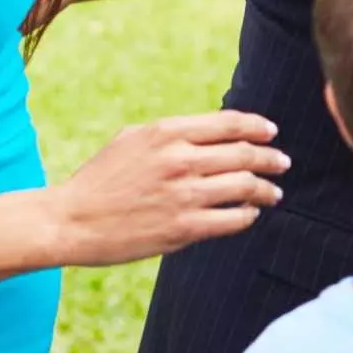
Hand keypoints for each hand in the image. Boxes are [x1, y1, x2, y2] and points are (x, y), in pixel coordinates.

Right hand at [48, 111, 288, 266]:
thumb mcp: (133, 139)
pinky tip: (250, 214)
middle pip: (245, 154)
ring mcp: (184, 195)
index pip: (230, 123)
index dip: (258, 127)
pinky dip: (248, 215)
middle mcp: (180, 160)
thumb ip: (173, 133)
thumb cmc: (101, 178)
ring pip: (245, 187)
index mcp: (167, 133)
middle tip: (283, 163)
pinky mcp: (183, 228)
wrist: (70, 220)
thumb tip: (214, 131)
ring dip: (266, 189)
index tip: (272, 133)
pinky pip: (233, 219)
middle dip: (271, 159)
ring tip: (274, 192)